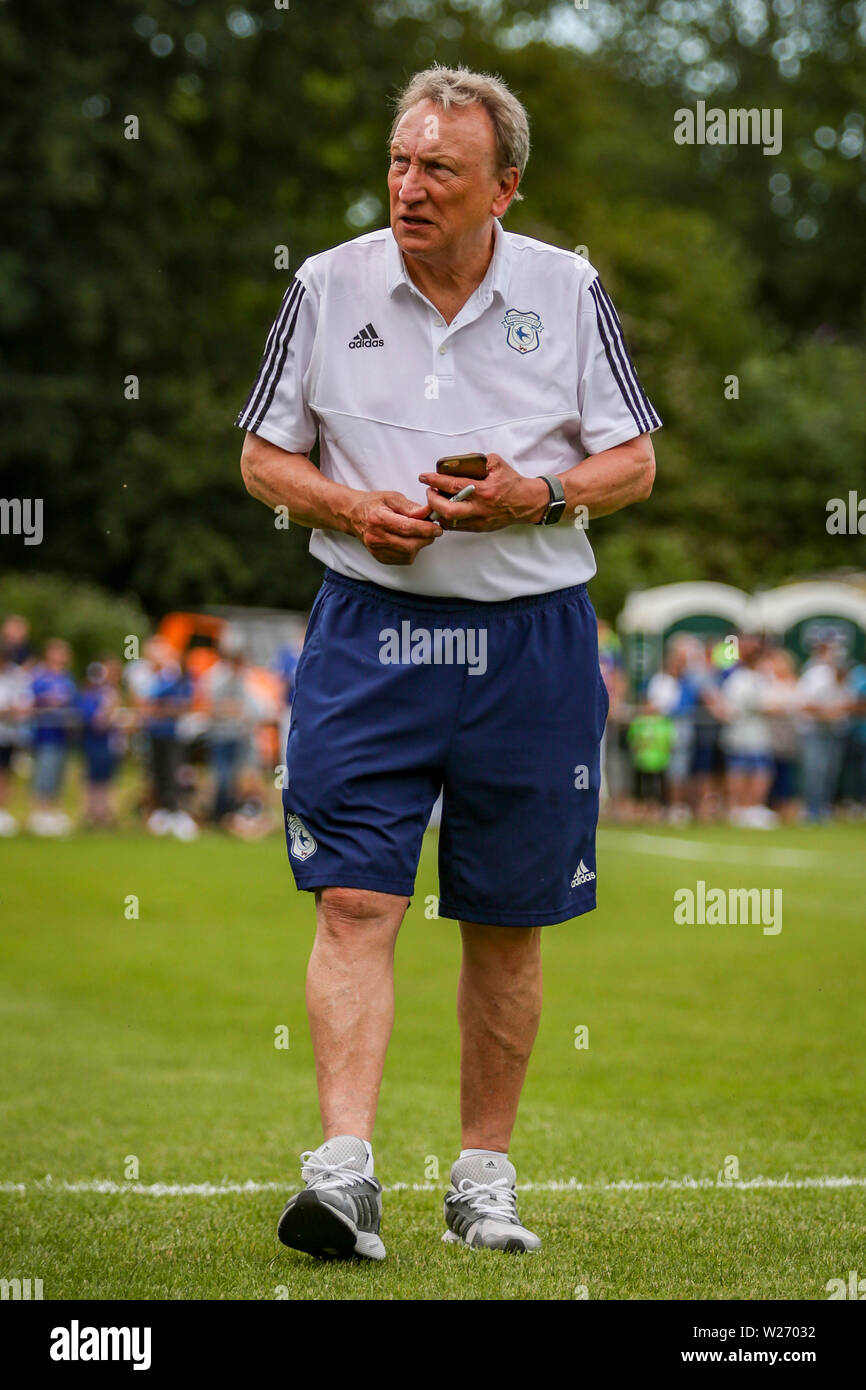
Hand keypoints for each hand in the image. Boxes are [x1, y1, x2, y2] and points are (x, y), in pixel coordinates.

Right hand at [349, 490, 441, 565]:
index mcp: (378, 519)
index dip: (426, 529)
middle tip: (432, 530)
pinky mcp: (380, 558)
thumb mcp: (392, 497)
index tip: (437, 528)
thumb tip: (427, 513)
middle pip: (409, 545)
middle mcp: (376, 537)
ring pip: (408, 554)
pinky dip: (412, 551)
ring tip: (419, 534)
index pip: (407, 528)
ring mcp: (377, 550)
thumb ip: (410, 506)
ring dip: (420, 545)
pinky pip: (403, 559)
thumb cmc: (374, 504)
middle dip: (426, 538)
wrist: (354, 516)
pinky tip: (409, 540)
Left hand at [418, 453, 548, 531]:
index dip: (435, 480)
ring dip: (438, 511)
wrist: (527, 502)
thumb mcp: (496, 464)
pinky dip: (447, 519)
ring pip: (450, 522)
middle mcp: (481, 507)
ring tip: (436, 500)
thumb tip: (457, 462)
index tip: (424, 477)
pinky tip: (445, 510)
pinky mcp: (480, 528)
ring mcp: (479, 520)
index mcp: (484, 490)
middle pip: (448, 510)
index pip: (454, 485)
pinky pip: (457, 527)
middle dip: (433, 501)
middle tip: (430, 492)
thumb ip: (477, 460)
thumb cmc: (511, 483)